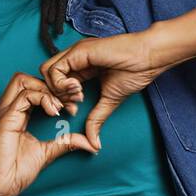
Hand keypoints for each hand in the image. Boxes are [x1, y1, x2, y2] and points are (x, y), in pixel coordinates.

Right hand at [0, 72, 98, 195]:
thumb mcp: (47, 152)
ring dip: (46, 89)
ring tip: (62, 106)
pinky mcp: (4, 119)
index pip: (32, 88)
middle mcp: (6, 109)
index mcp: (14, 115)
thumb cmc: (15, 173)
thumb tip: (89, 143)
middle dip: (51, 84)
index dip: (55, 91)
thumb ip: (65, 142)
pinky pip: (24, 96)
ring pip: (22, 80)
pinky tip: (54, 112)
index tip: (74, 103)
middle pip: (26, 78)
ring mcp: (3, 112)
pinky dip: (43, 98)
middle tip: (71, 98)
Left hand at [39, 32, 172, 151]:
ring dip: (57, 90)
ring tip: (77, 97)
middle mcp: (74, 58)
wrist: (149, 57)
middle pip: (47, 77)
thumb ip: (97, 119)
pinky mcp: (78, 52)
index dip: (60, 99)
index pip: (56, 82)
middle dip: (54, 96)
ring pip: (46, 72)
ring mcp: (75, 53)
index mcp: (81, 67)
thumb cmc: (134, 71)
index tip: (75, 111)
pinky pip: (55, 69)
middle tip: (72, 107)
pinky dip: (61, 83)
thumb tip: (94, 143)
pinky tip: (78, 89)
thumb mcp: (110, 100)